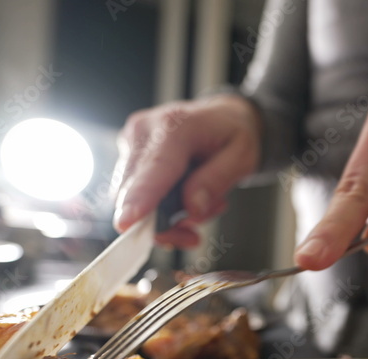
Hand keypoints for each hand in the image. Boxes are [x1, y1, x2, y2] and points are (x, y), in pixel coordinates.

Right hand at [112, 95, 259, 246]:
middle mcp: (143, 131)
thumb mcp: (242, 156)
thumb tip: (192, 209)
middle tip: (193, 234)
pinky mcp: (127, 155)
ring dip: (166, 216)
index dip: (140, 197)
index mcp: (175, 126)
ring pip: (132, 200)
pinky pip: (135, 196)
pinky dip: (161, 207)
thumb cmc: (230, 132)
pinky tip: (185, 197)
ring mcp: (131, 142)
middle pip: (136, 192)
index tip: (125, 223)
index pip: (155, 167)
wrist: (218, 115)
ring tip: (201, 204)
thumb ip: (216, 181)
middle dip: (163, 224)